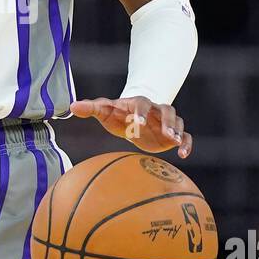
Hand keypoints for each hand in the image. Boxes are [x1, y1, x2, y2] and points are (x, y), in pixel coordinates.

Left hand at [69, 96, 191, 157]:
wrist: (132, 120)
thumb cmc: (116, 115)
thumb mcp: (104, 111)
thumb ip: (90, 108)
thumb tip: (72, 106)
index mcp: (138, 104)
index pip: (142, 104)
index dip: (141, 113)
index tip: (138, 123)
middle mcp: (156, 110)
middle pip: (167, 110)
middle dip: (168, 122)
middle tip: (167, 135)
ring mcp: (166, 121)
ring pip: (178, 121)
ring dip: (178, 131)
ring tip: (176, 143)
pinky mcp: (172, 134)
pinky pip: (186, 135)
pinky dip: (187, 143)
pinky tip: (183, 154)